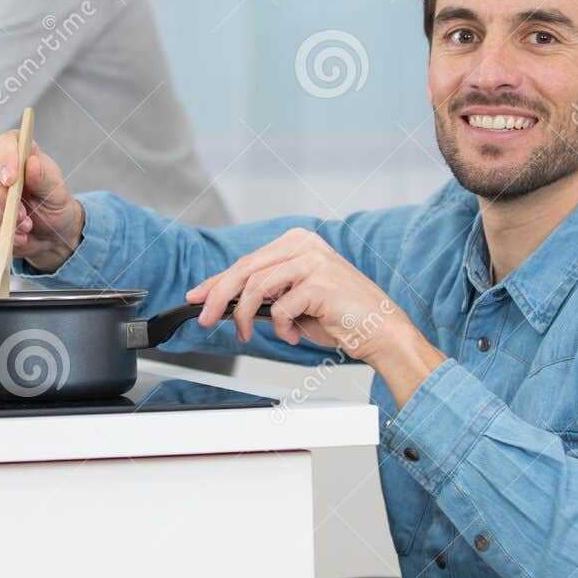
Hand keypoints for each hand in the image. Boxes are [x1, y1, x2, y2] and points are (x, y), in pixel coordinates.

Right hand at [0, 132, 84, 272]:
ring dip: (0, 217)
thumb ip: (44, 178)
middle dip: (2, 198)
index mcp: (17, 149)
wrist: (48, 232)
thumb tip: (32, 164)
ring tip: (25, 228)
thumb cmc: (53, 205)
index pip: (4, 143)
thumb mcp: (57, 193)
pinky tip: (13, 236)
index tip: (11, 181)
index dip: (5, 159)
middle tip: (23, 217)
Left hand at [184, 227, 446, 406]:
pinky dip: (281, 328)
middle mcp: (304, 245)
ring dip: (245, 317)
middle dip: (218, 297)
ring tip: (248, 334)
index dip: (217, 281)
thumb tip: (222, 302)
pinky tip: (293, 335)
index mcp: (297, 242)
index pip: (247, 261)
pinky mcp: (319, 282)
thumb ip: (264, 296)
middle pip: (245, 269)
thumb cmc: (339, 318)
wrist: (381, 332)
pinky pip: (281, 308)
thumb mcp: (293, 302)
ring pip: (255, 286)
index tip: (197, 297)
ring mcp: (312, 260)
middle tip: (205, 319)